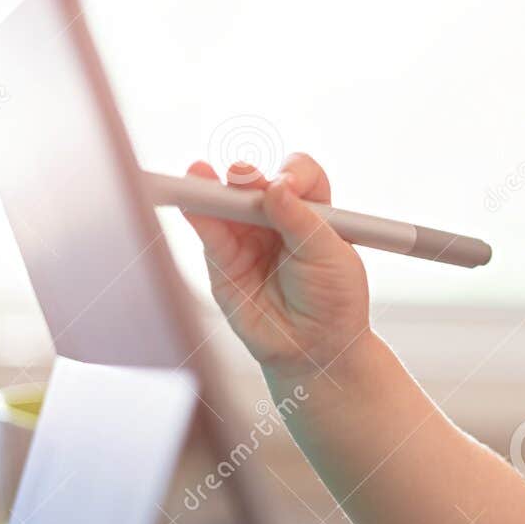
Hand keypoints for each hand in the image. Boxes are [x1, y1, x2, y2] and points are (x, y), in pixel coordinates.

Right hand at [182, 154, 371, 378]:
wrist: (316, 350)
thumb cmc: (334, 302)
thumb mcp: (330, 256)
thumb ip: (301, 220)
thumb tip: (275, 186)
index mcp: (314, 213)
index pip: (299, 176)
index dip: (292, 174)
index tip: (288, 184)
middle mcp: (278, 221)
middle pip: (257, 184)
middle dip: (248, 178)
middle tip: (244, 178)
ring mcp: (249, 238)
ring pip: (227, 204)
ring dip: (213, 188)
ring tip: (199, 175)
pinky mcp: (224, 261)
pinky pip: (208, 232)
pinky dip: (197, 214)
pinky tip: (190, 200)